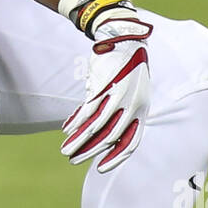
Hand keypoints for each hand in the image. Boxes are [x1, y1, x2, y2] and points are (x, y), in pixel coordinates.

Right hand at [60, 10, 152, 173]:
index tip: (100, 170)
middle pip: (110, 137)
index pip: (131, 142)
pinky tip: (67, 129)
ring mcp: (118, 95)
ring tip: (65, 150)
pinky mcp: (103, 85)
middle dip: (91, 151)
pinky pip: (88, 109)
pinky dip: (76, 121)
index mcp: (142, 110)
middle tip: (74, 161)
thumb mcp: (129, 91)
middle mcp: (132, 105)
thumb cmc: (126, 68)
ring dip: (79, 140)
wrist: (125, 38)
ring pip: (96, 125)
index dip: (116, 158)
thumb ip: (116, 111)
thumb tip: (94, 129)